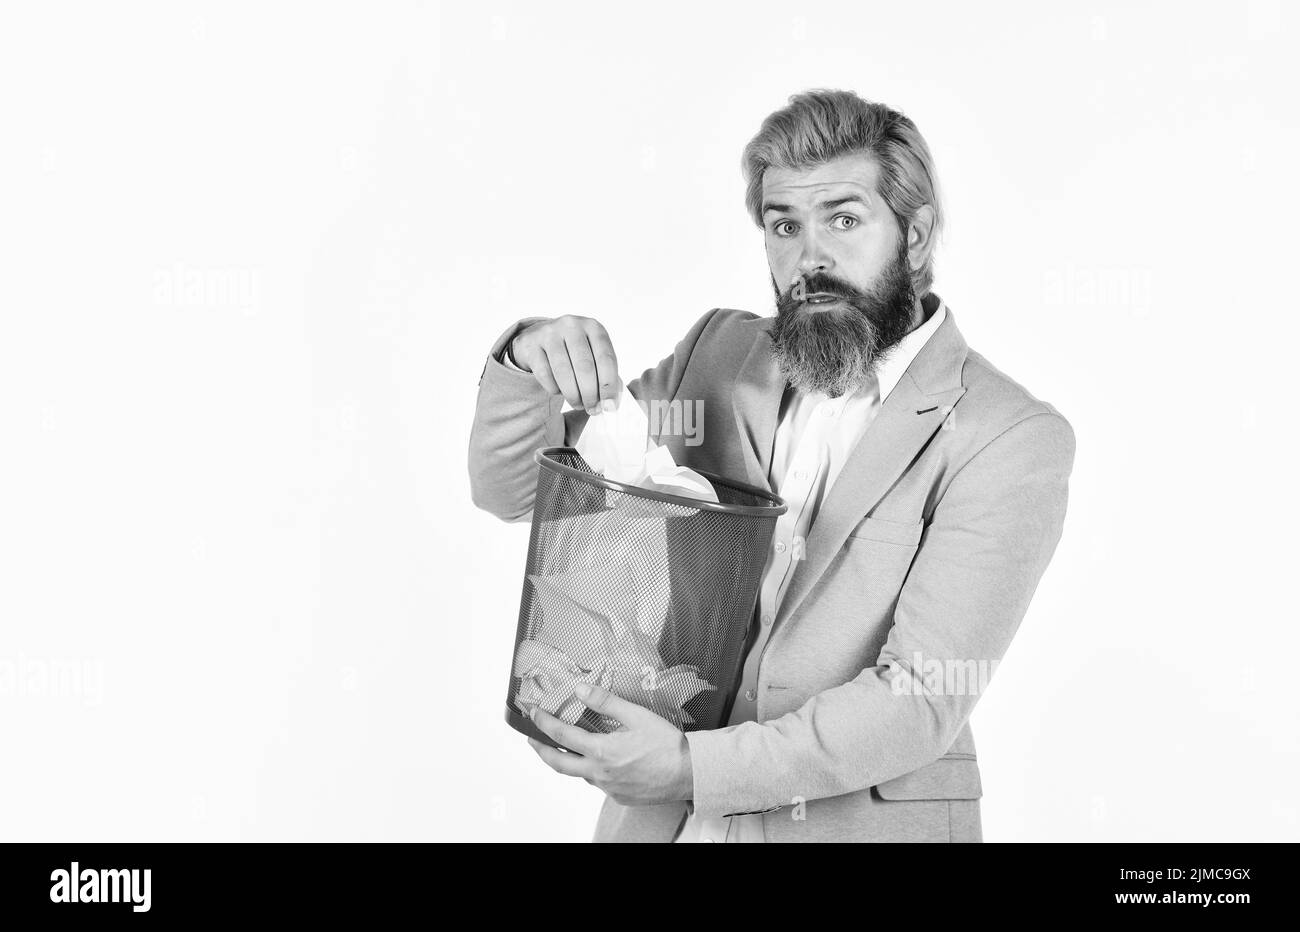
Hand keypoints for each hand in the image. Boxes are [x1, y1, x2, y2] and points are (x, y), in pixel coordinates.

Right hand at [509, 315, 621, 414]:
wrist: (540, 338)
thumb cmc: (574, 351)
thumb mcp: (594, 354)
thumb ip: (606, 376)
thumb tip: (610, 404)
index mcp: (594, 327)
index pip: (606, 359)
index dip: (609, 386)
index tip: (609, 406)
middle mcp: (572, 325)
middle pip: (585, 367)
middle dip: (590, 394)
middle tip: (592, 409)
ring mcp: (549, 333)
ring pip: (564, 372)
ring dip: (573, 395)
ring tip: (578, 404)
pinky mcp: (531, 344)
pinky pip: (545, 374)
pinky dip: (554, 388)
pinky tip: (559, 391)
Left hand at [526, 683, 693, 806]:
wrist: (689, 773)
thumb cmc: (668, 746)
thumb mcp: (637, 715)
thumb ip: (606, 702)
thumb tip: (581, 689)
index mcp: (602, 751)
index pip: (562, 736)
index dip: (544, 723)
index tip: (534, 713)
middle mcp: (600, 773)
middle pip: (559, 764)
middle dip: (541, 751)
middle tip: (532, 740)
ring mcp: (608, 788)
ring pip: (579, 774)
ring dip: (567, 761)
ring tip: (564, 748)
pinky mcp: (619, 796)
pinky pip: (597, 783)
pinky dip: (591, 770)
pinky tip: (599, 761)